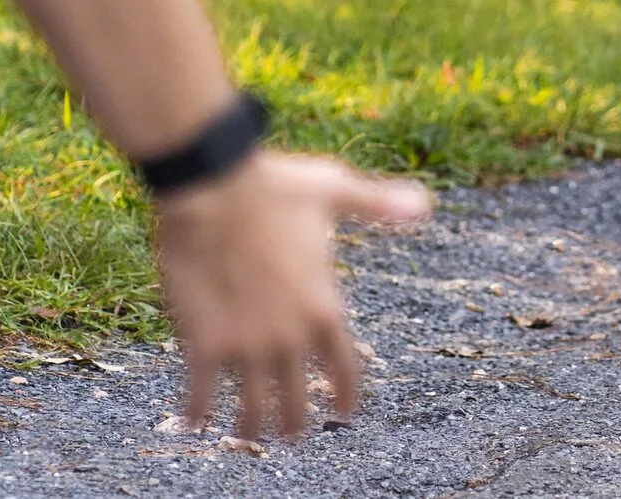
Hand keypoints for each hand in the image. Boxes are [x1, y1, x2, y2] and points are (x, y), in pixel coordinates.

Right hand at [153, 149, 431, 440]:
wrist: (214, 185)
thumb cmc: (275, 185)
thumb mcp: (335, 190)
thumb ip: (378, 206)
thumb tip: (424, 206)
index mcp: (325, 308)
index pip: (345, 371)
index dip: (346, 396)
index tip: (345, 415)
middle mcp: (289, 338)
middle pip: (297, 401)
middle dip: (296, 423)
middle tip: (293, 435)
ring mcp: (246, 345)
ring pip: (253, 408)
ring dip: (253, 426)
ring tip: (251, 434)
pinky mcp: (204, 343)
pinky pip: (201, 393)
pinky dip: (199, 411)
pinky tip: (196, 420)